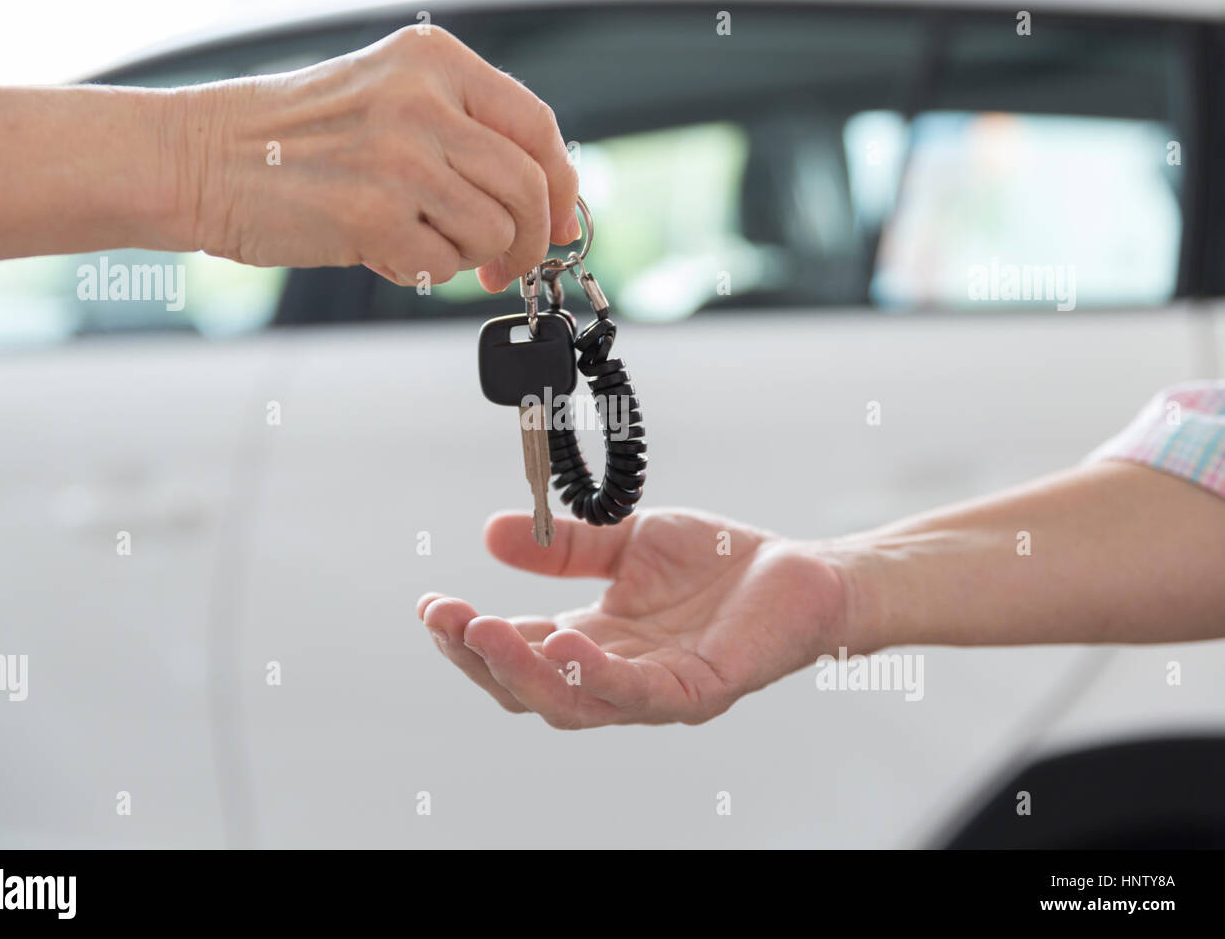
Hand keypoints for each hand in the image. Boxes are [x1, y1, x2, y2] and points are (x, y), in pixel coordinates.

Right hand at [185, 25, 579, 289]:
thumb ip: (462, 132)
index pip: (537, 126)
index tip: (560, 219)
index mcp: (433, 60)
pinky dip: (424, 271)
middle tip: (509, 263)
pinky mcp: (374, 214)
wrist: (199, 158)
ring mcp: (399, 158)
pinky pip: (444, 266)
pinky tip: (385, 247)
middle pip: (529, 187)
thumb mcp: (386, 97)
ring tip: (421, 240)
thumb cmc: (291, 138)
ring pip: (494, 231)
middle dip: (531, 239)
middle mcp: (422, 100)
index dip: (562, 185)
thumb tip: (544, 198)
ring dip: (470, 255)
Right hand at [418, 509, 852, 727]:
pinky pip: (638, 694)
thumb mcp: (628, 540)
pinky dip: (594, 673)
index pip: (518, 654)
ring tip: (483, 633)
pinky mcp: (699, 691)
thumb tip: (490, 531)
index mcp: (593, 643)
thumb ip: (565, 546)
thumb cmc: (719, 562)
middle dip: (480, 659)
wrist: (803, 570)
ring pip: (573, 703)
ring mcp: (656, 691)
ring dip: (522, 672)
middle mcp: (616, 675)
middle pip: (531, 690)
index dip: (470, 637)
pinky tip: (564, 641)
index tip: (430, 605)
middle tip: (445, 621)